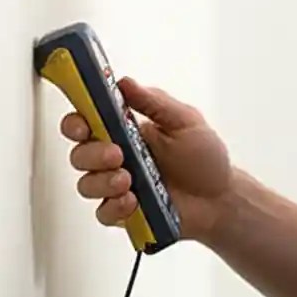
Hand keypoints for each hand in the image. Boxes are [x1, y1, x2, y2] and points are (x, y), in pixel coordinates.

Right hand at [60, 76, 230, 241]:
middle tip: (118, 154)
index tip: (83, 125)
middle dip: (92, 153)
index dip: (75, 121)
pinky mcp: (124, 212)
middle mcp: (116, 157)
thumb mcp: (185, 121)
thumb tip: (125, 83)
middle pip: (79, 153)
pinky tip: (133, 201)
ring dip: (103, 181)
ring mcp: (118, 186)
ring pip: (86, 184)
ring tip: (129, 181)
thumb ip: (154, 102)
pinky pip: (103, 213)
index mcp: (125, 130)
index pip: (86, 121)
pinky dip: (114, 207)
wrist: (220, 199)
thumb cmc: (204, 158)